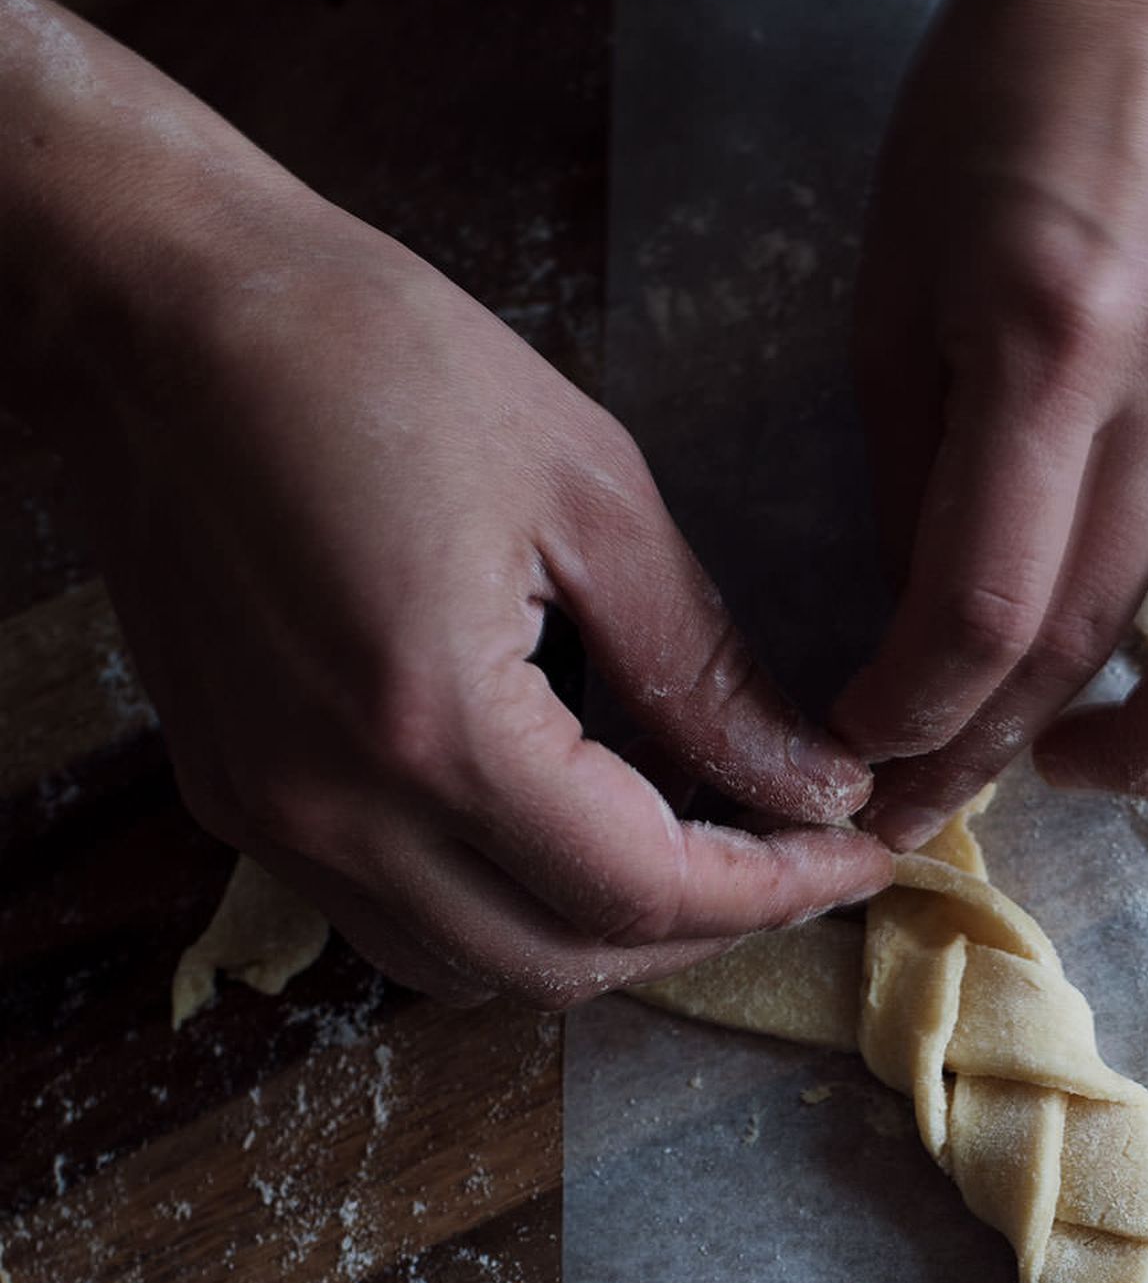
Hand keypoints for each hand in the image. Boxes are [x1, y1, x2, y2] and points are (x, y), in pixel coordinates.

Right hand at [70, 178, 891, 1005]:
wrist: (156, 313)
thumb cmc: (365, 355)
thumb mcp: (587, 494)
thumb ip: (704, 669)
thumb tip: (813, 782)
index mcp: (435, 729)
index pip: (643, 891)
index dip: (773, 890)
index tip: (856, 857)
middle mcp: (336, 810)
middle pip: (561, 964)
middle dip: (702, 931)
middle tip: (793, 859)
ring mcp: (270, 819)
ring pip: (472, 969)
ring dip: (596, 936)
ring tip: (693, 852)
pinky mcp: (236, 798)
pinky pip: (393, 917)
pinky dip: (498, 906)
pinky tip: (567, 826)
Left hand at [838, 0, 1147, 849]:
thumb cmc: (997, 118)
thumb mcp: (900, 288)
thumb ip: (915, 480)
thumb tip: (926, 646)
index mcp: (1054, 342)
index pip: (988, 610)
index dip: (917, 717)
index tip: (870, 755)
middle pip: (1099, 646)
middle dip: (995, 752)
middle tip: (937, 799)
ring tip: (1089, 754)